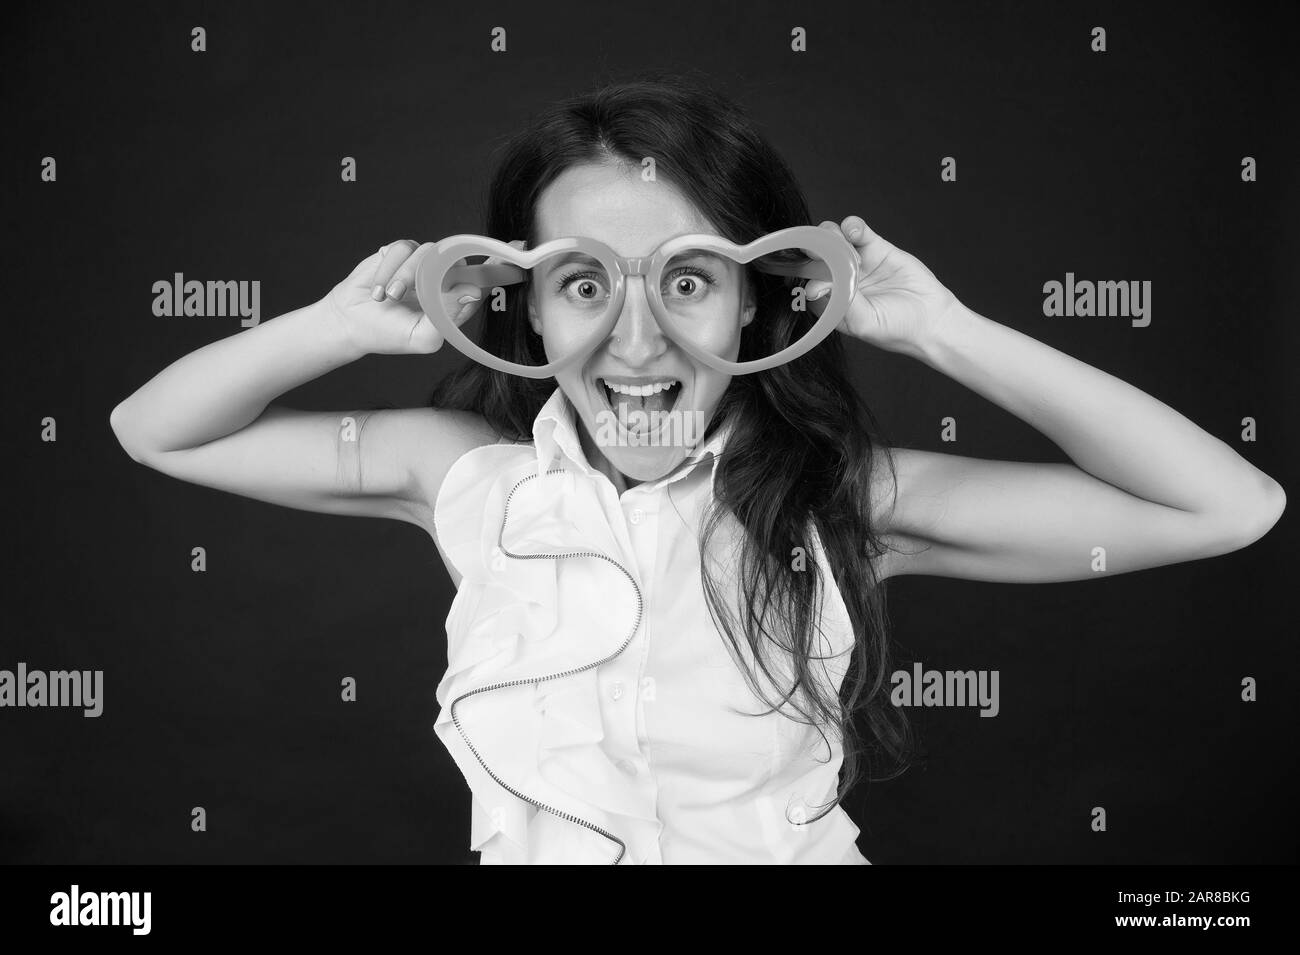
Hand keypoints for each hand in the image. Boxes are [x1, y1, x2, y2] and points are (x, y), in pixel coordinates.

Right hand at [321, 239, 524, 355]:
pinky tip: (379, 289)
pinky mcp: (401, 252)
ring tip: (391, 297)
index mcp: (454, 301)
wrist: (350, 322)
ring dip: (406, 276)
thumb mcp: (422, 337)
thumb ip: (448, 319)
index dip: (500, 265)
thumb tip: (471, 294)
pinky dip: (389, 269)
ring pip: (428, 253)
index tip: (518, 252)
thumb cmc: (388, 335)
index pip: (483, 279)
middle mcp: (442, 279)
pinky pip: (404, 248)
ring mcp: (422, 264)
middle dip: (453, 259)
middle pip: (460, 257)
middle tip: (445, 264)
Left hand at [804, 215, 963, 356]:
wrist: (932, 319)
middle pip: (817, 258)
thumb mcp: (863, 323)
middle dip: (815, 251)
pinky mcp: (875, 248)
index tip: (817, 281)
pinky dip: (852, 226)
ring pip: (833, 240)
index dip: (809, 277)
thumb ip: (840, 302)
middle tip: (820, 253)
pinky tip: (855, 232)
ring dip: (831, 237)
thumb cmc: (896, 328)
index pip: (810, 283)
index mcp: (832, 303)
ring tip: (843, 246)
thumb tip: (816, 287)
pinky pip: (858, 231)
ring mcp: (857, 262)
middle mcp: (841, 281)